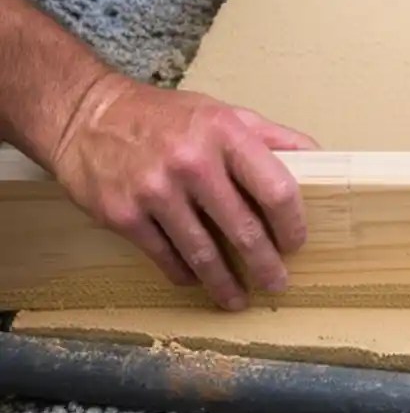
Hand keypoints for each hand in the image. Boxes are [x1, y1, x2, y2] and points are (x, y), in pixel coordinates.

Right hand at [50, 73, 316, 309]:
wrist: (85, 115)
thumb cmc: (165, 117)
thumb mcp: (223, 113)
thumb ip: (272, 137)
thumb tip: (321, 159)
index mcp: (225, 134)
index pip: (277, 190)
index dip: (293, 225)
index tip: (296, 243)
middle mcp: (191, 162)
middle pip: (244, 231)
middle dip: (266, 266)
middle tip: (277, 283)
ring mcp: (155, 190)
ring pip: (204, 254)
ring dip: (226, 284)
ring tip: (238, 299)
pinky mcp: (124, 214)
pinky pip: (167, 258)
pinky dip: (186, 274)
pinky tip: (196, 280)